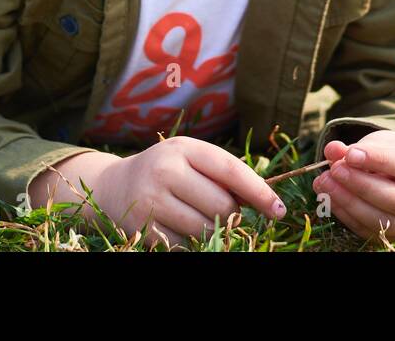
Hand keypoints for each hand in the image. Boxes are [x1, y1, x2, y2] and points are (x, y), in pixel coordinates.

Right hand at [88, 136, 286, 249]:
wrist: (115, 186)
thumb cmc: (167, 170)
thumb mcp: (191, 158)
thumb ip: (225, 173)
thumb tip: (266, 201)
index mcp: (183, 148)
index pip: (231, 171)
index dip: (259, 192)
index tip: (279, 209)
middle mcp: (165, 171)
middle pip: (222, 206)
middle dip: (232, 213)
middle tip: (222, 208)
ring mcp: (151, 201)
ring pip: (206, 229)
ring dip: (213, 229)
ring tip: (197, 214)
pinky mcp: (144, 229)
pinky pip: (186, 246)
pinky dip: (192, 241)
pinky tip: (180, 226)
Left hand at [312, 130, 394, 242]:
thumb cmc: (393, 154)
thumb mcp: (379, 143)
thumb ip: (358, 147)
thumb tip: (332, 150)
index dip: (379, 160)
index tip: (351, 154)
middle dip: (362, 185)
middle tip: (335, 170)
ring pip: (383, 221)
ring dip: (349, 202)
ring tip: (324, 182)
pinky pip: (368, 231)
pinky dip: (345, 214)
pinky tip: (328, 197)